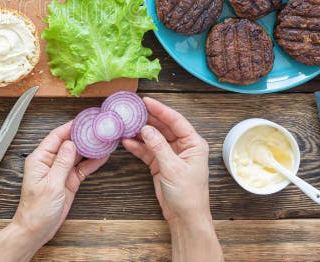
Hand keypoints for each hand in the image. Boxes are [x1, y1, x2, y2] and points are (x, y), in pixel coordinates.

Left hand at [12, 121, 108, 247]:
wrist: (36, 230)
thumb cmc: (36, 210)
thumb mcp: (51, 185)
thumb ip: (62, 163)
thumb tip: (71, 144)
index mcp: (40, 159)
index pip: (56, 136)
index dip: (70, 127)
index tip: (84, 120)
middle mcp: (49, 162)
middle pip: (68, 143)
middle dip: (83, 135)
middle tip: (98, 128)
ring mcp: (59, 171)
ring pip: (77, 155)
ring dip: (89, 148)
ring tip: (103, 139)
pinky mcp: (67, 181)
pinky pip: (81, 168)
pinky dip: (91, 163)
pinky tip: (102, 156)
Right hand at [122, 97, 221, 261]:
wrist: (185, 218)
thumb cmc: (187, 194)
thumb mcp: (172, 168)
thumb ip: (158, 146)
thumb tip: (145, 128)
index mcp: (193, 144)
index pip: (176, 121)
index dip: (160, 110)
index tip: (146, 101)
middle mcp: (183, 146)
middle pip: (164, 126)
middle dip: (148, 118)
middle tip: (132, 109)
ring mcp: (171, 155)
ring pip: (154, 137)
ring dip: (140, 132)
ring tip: (125, 124)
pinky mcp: (160, 164)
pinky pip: (147, 150)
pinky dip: (137, 146)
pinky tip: (126, 141)